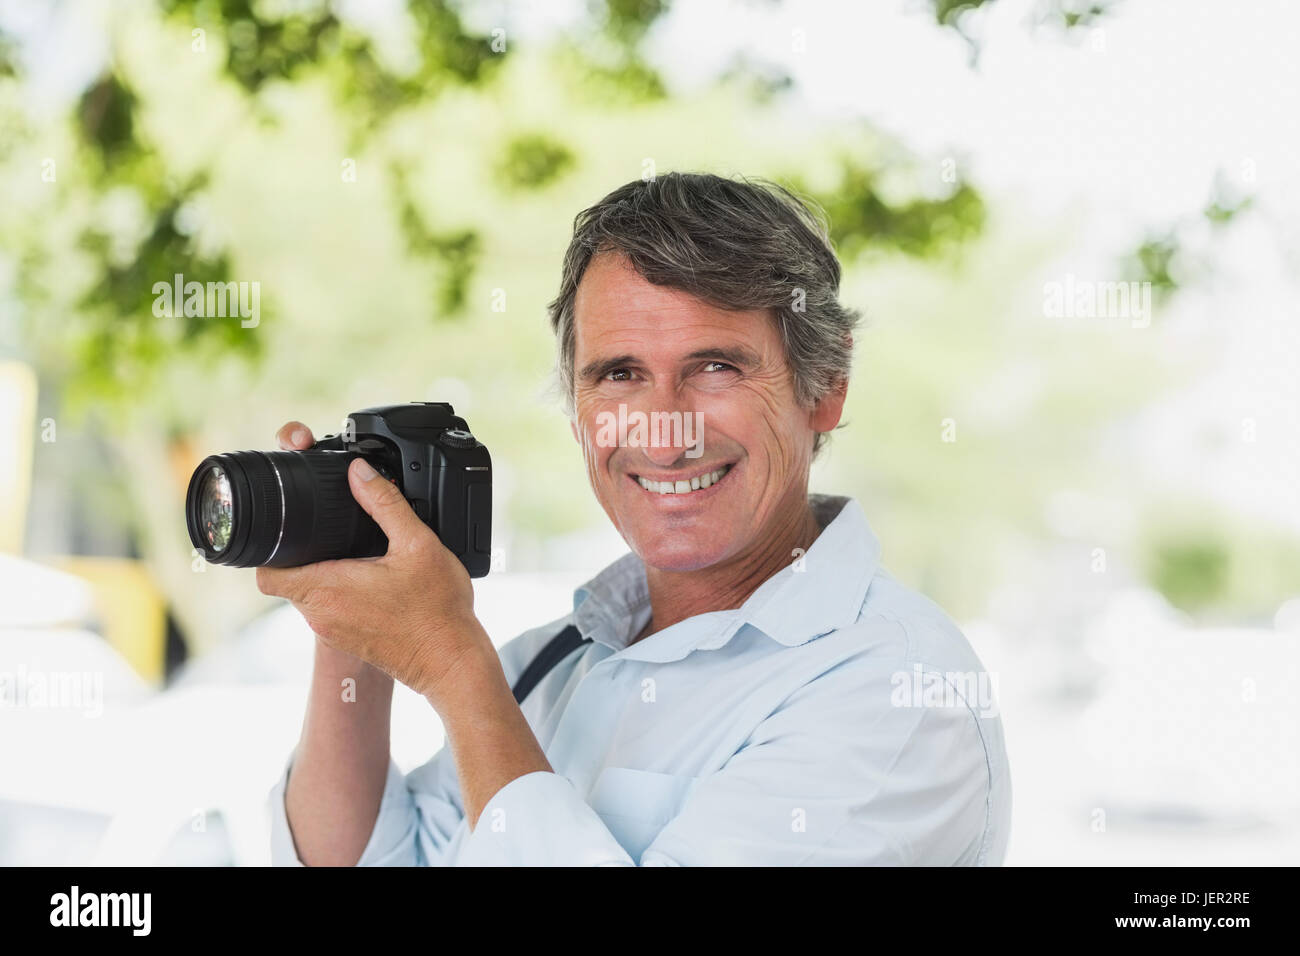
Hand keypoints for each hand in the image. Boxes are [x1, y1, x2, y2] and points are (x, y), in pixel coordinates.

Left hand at [256, 421, 490, 702]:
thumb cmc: (437, 611)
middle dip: (304, 553)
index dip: (270, 547)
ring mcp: (331, 632)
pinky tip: (373, 580)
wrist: (452, 663)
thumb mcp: (418, 544)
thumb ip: (384, 503)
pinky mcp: (346, 640)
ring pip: (308, 593)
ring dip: (324, 572)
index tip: (291, 529)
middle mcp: (320, 615)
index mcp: (328, 588)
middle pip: (287, 578)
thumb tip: (359, 472)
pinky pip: (328, 609)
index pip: (266, 572)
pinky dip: (340, 591)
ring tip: (359, 556)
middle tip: (335, 533)